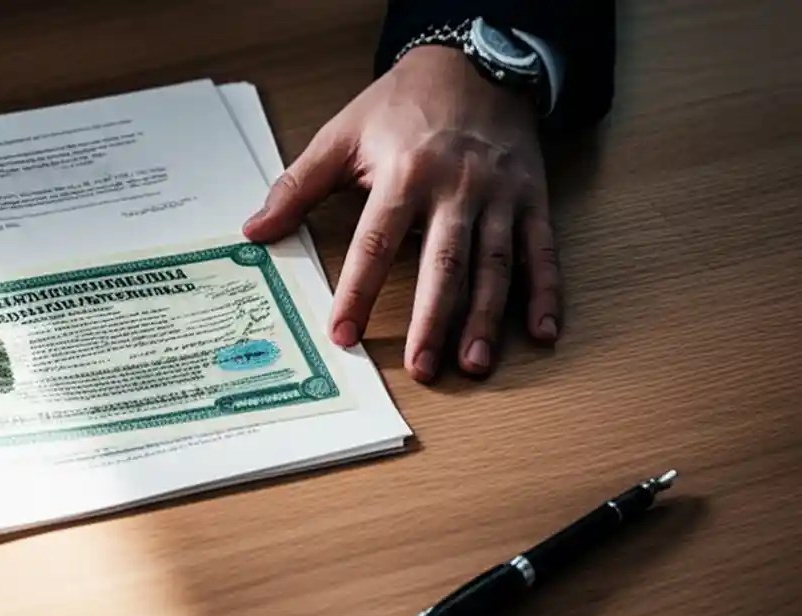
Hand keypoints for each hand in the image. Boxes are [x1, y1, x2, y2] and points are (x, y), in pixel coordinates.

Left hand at [243, 46, 559, 381]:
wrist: (474, 60)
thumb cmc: (402, 103)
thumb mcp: (342, 134)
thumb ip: (297, 186)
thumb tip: (254, 230)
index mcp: (405, 174)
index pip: (376, 243)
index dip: (358, 291)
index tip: (343, 334)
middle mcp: (456, 188)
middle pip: (443, 264)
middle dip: (431, 321)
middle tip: (420, 368)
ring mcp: (499, 196)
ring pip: (495, 266)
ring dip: (486, 318)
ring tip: (473, 364)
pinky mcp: (532, 198)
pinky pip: (542, 250)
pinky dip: (547, 293)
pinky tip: (542, 333)